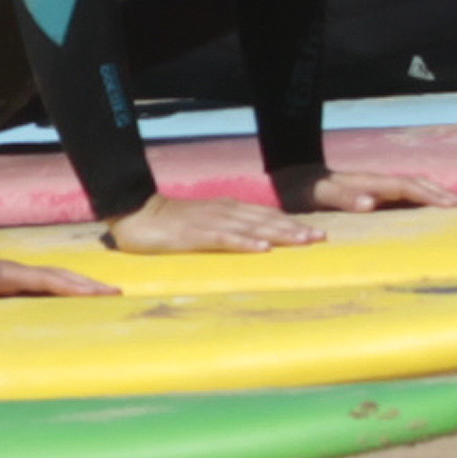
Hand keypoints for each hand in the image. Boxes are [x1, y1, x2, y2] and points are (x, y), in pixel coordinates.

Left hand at [0, 253, 112, 303]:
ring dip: (81, 287)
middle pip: (60, 276)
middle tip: (118, 294)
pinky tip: (74, 305)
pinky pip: (45, 290)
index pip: (47, 279)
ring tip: (108, 297)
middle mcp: (17, 273)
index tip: (99, 293)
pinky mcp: (13, 287)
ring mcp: (16, 279)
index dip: (73, 286)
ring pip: (56, 281)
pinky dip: (65, 293)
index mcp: (6, 273)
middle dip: (88, 284)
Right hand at [99, 196, 321, 253]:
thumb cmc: (170, 223)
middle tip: (321, 238)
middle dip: (295, 229)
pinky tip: (262, 248)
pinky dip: (246, 242)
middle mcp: (224, 212)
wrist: (135, 212)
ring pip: (252, 227)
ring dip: (279, 234)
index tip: (317, 233)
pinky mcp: (195, 234)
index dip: (293, 224)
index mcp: (228, 210)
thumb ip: (226, 231)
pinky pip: (225, 238)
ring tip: (303, 241)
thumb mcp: (204, 224)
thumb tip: (252, 243)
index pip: (267, 216)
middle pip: (266, 220)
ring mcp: (211, 221)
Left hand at [277, 168, 456, 213]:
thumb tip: (371, 204)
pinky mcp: (373, 196)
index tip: (454, 207)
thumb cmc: (305, 188)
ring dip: (437, 197)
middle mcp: (379, 183)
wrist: (292, 176)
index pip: (409, 188)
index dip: (432, 196)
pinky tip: (429, 215)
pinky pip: (404, 198)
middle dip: (444, 195)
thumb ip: (343, 198)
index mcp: (371, 183)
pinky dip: (422, 203)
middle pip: (419, 186)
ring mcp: (377, 189)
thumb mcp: (319, 194)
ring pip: (414, 190)